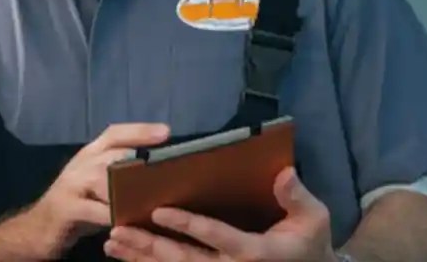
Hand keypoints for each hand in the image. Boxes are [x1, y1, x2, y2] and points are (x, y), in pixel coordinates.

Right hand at [19, 122, 170, 258]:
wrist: (38, 227)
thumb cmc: (77, 205)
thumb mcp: (98, 185)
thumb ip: (119, 174)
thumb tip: (159, 171)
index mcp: (89, 154)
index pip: (114, 134)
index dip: (139, 131)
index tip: (166, 132)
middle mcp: (81, 165)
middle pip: (112, 154)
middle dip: (138, 160)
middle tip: (167, 168)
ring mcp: (71, 186)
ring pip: (102, 179)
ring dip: (127, 189)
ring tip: (151, 197)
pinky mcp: (67, 209)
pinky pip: (95, 211)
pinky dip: (112, 216)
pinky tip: (128, 221)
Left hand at [104, 167, 336, 261]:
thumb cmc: (309, 242)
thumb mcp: (314, 219)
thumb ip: (297, 198)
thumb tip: (284, 173)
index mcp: (256, 253)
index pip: (218, 238)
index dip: (190, 226)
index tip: (161, 212)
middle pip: (185, 259)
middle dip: (150, 246)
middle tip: (120, 230)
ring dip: (141, 257)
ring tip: (112, 242)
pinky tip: (124, 255)